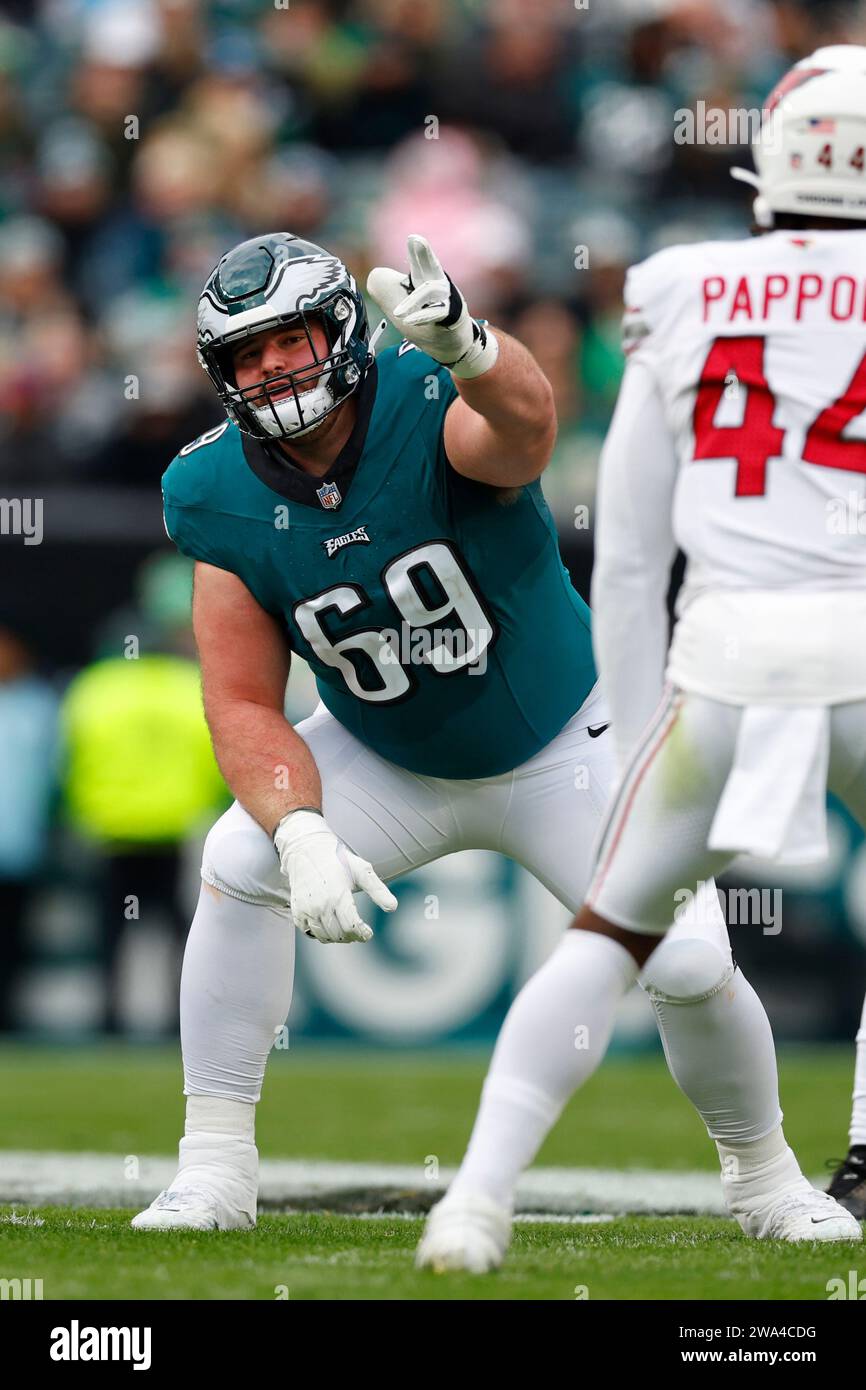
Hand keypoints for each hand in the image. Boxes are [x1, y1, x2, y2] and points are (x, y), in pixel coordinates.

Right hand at [274, 810, 396, 942]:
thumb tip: (393, 907)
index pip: (352, 926)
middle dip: (352, 936)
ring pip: (325, 937)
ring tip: (345, 930)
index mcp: (338, 895)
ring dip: (338, 938)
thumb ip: (378, 890)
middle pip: (339, 934)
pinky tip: (330, 926)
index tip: (368, 933)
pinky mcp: (297, 911)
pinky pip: (310, 933)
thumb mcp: (361, 871)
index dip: (362, 934)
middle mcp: (320, 905)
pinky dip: (321, 934)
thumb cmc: (337, 860)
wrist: (307, 851)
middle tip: (358, 932)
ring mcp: (307, 909)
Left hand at [366, 234, 498, 378]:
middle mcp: (438, 284)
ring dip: (412, 303)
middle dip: (423, 255)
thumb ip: (382, 284)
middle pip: (431, 267)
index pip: (420, 262)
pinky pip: (436, 315)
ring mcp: (446, 301)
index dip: (417, 251)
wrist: (448, 342)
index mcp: (425, 276)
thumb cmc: (422, 315)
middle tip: (416, 240)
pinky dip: (422, 317)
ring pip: (430, 293)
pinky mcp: (450, 318)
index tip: (413, 238)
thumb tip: (376, 276)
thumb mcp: (398, 300)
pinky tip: (407, 320)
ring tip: (398, 313)